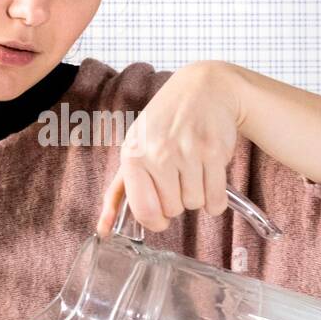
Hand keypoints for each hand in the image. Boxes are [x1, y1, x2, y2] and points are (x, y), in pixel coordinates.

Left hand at [96, 61, 243, 236]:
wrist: (201, 90)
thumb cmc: (163, 124)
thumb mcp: (134, 148)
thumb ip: (119, 191)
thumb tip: (103, 229)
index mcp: (133, 156)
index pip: (145, 211)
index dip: (156, 220)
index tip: (161, 214)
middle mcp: (158, 153)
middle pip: (173, 210)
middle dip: (178, 201)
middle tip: (179, 176)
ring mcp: (188, 152)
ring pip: (195, 204)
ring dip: (197, 196)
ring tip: (193, 171)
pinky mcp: (214, 152)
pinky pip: (216, 200)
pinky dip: (216, 199)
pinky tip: (209, 178)